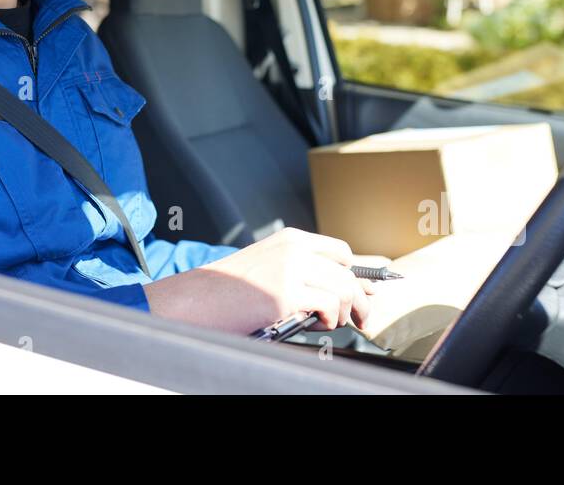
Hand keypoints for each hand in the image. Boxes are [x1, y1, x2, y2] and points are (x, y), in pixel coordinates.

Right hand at [141, 227, 371, 334]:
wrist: (195, 300)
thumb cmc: (229, 291)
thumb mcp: (270, 270)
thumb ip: (303, 273)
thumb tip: (348, 290)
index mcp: (291, 239)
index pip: (341, 251)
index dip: (357, 274)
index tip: (367, 292)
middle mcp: (294, 248)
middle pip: (349, 271)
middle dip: (360, 297)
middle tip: (359, 317)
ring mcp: (291, 268)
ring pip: (344, 288)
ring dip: (343, 312)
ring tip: (326, 322)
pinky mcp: (285, 293)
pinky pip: (329, 306)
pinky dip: (328, 320)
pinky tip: (313, 324)